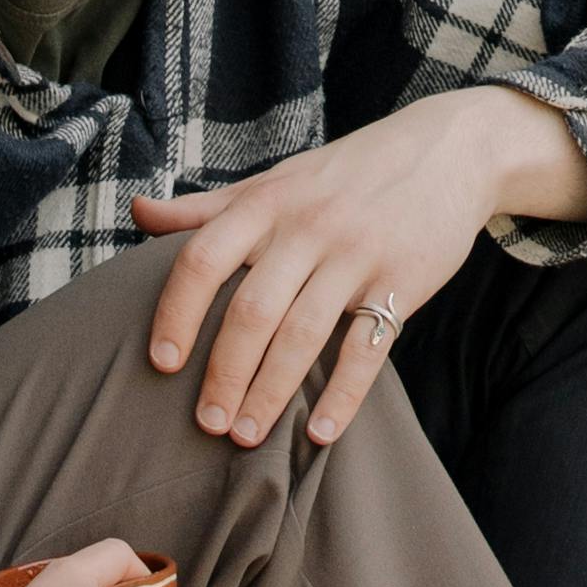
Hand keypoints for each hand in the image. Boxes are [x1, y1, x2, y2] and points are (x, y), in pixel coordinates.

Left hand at [135, 94, 506, 449]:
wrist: (449, 149)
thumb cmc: (344, 175)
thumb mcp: (274, 181)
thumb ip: (206, 207)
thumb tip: (138, 212)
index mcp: (265, 204)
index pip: (204, 259)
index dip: (177, 312)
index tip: (161, 362)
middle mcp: (306, 228)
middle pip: (252, 310)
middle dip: (225, 373)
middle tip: (206, 424)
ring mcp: (356, 255)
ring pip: (304, 335)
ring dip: (272, 393)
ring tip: (246, 437)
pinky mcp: (402, 281)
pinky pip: (367, 348)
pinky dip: (343, 395)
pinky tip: (319, 433)